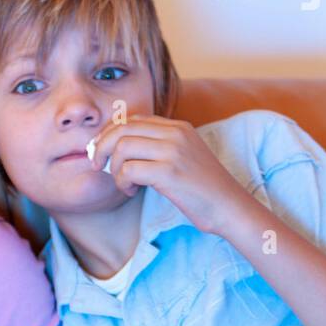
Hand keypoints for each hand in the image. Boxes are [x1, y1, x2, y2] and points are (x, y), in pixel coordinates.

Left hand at [88, 114, 251, 235]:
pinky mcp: (169, 172)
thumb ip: (160, 147)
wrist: (229, 207)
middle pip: (122, 128)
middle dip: (102, 147)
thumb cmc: (204, 190)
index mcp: (178, 126)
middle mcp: (175, 132)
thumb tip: (121, 149)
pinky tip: (132, 191)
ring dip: (115, 169)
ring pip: (122, 147)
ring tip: (125, 184)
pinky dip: (122, 182)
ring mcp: (173, 150)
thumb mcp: (184, 157)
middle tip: (97, 165)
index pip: (133, 119)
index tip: (101, 151)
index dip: (110, 133)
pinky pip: (128, 170)